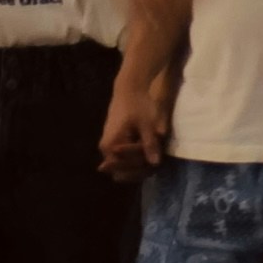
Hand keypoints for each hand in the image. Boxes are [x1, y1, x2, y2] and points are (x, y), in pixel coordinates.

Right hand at [96, 48, 172, 173]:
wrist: (129, 90)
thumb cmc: (139, 105)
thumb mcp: (147, 125)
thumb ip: (150, 144)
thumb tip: (155, 164)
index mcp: (111, 146)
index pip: (124, 169)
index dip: (141, 168)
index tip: (156, 162)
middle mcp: (106, 150)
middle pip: (121, 172)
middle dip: (139, 170)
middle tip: (156, 163)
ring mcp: (108, 147)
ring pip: (122, 167)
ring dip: (137, 166)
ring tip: (153, 158)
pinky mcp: (114, 143)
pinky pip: (123, 159)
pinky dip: (135, 160)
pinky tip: (148, 154)